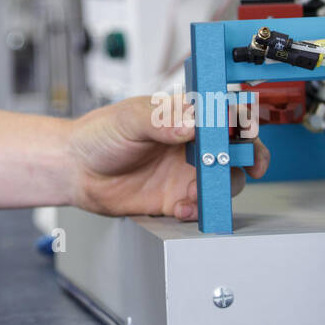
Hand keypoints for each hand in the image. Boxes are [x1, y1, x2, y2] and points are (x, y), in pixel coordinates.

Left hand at [67, 94, 269, 219]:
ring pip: (224, 181)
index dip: (242, 123)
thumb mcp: (129, 119)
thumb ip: (160, 121)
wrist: (76, 170)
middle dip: (247, 158)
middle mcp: (191, 143)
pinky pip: (201, 207)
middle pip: (235, 149)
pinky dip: (199, 210)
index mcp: (183, 115)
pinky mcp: (176, 199)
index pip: (224, 114)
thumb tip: (191, 123)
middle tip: (242, 166)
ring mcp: (186, 172)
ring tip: (196, 191)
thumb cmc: (100, 134)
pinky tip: (183, 208)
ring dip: (219, 188)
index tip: (245, 134)